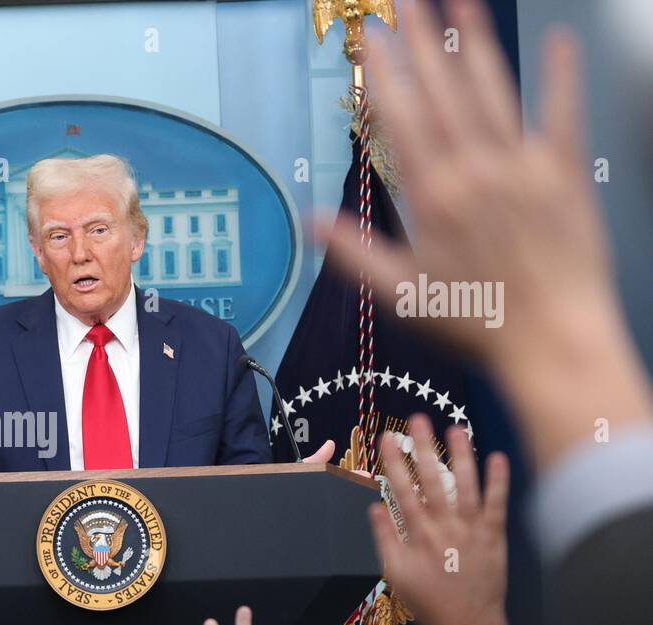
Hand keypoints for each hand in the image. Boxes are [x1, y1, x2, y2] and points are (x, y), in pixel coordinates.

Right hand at [319, 0, 651, 465]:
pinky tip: (557, 39)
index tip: (374, 37)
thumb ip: (355, 253)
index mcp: (434, 198)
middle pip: (445, 92)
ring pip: (495, 91)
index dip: (387, 73)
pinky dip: (560, 76)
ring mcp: (524, 168)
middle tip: (408, 2)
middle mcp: (477, 172)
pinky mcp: (565, 175)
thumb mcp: (401, 294)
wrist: (550, 339)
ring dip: (476, 43)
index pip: (405, 119)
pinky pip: (562, 114)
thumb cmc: (476, 323)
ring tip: (462, 2)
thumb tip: (312, 221)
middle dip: (424, 41)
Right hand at [368, 414, 537, 624]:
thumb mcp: (393, 571)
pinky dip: (498, 480)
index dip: (392, 461)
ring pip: (465, 483)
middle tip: (417, 419)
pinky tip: (497, 457)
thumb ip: (384, 537)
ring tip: (456, 428)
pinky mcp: (494, 535)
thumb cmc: (426, 598)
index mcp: (417, 533)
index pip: (401, 488)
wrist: (465, 622)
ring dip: (461, 454)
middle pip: (432, 477)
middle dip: (423, 446)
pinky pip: (497, 503)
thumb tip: (374, 507)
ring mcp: (471, 528)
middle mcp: (444, 525)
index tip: (385, 438)